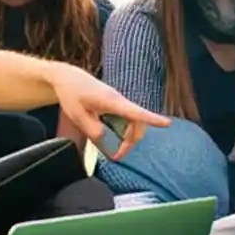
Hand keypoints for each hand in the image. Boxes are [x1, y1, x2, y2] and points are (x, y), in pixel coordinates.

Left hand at [48, 65, 170, 160]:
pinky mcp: (115, 104)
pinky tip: (112, 138)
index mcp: (111, 101)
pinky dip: (123, 131)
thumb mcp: (78, 117)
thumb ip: (94, 131)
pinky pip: (126, 120)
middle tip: (116, 157)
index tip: (167, 123)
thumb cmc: (71, 94)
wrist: (67, 77)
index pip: (135, 112)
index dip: (152, 118)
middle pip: (137, 123)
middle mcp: (119, 100)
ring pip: (132, 123)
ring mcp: (118, 102)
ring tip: (114, 151)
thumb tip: (107, 143)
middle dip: (131, 142)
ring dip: (127, 138)